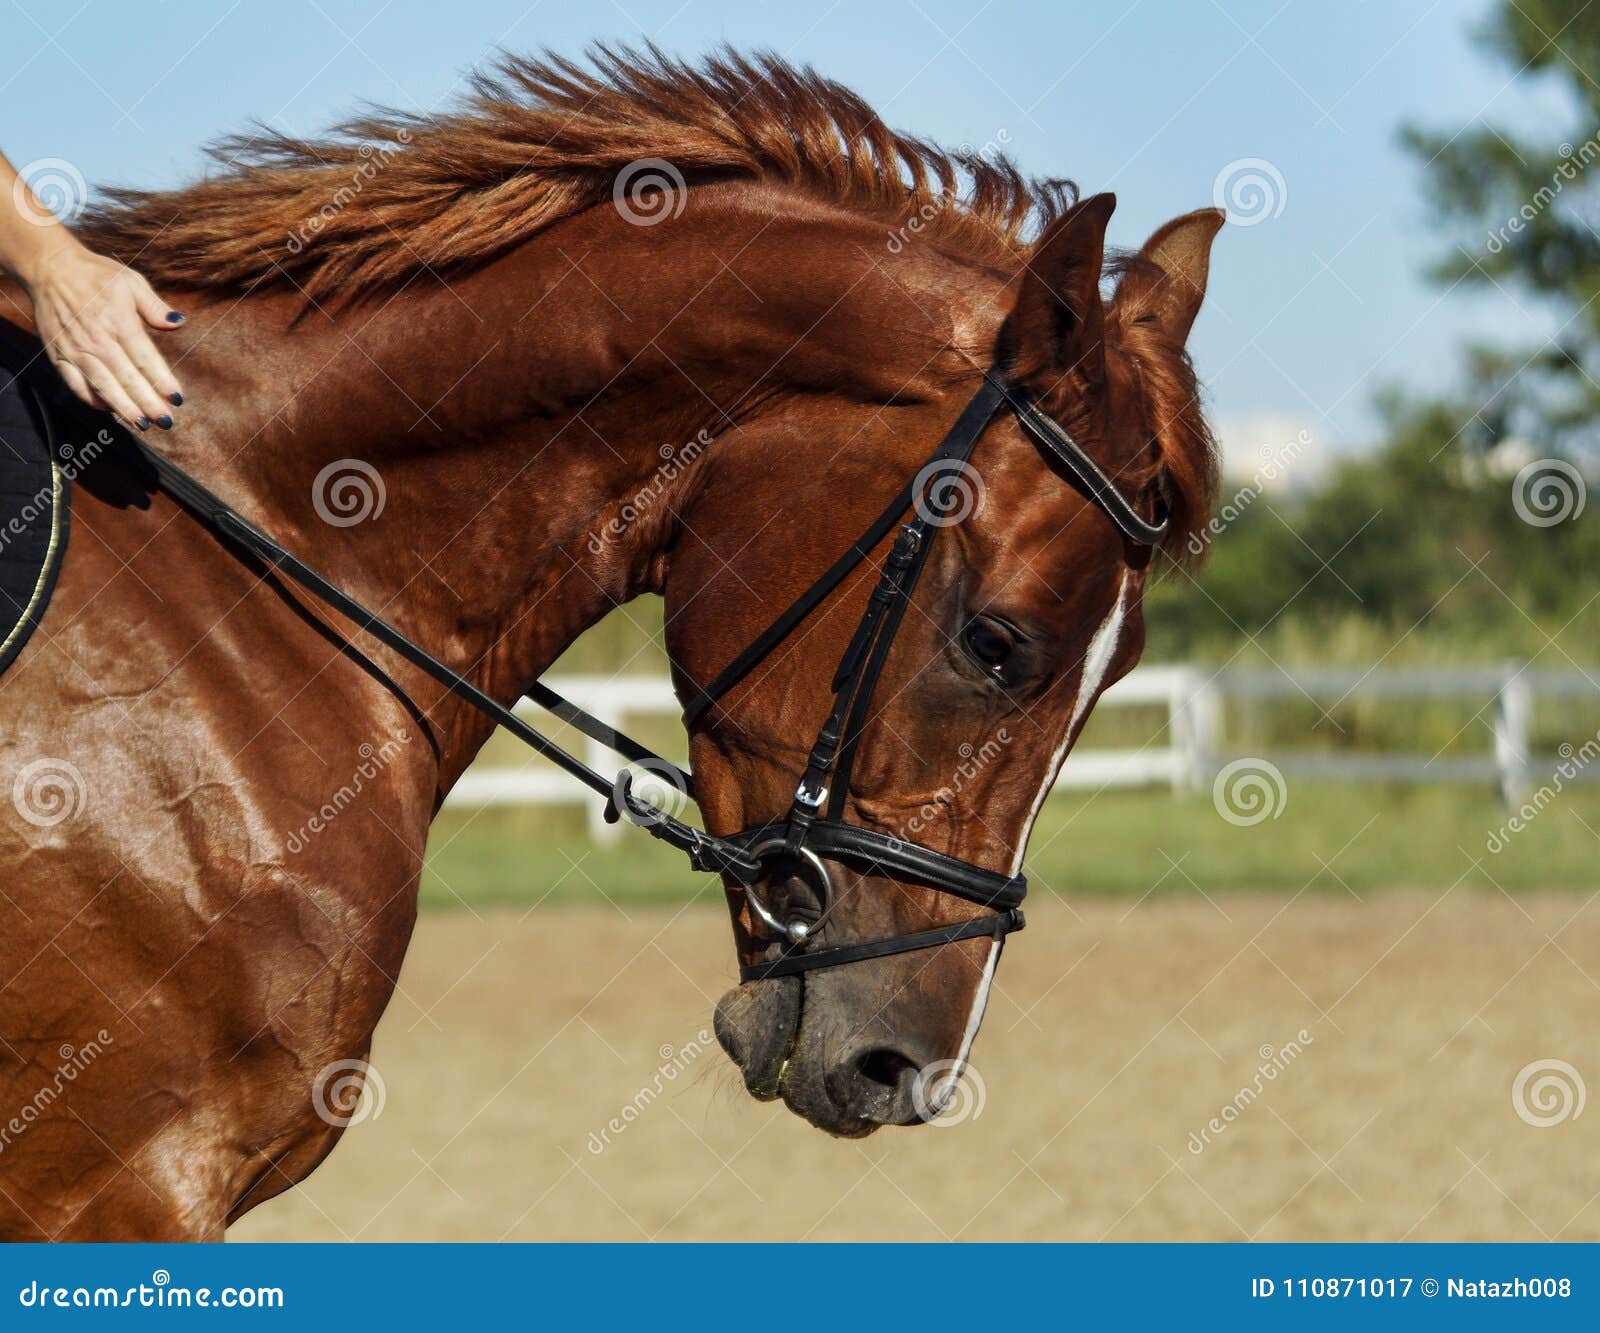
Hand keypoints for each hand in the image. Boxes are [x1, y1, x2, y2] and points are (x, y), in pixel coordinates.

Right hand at [22, 233, 185, 428]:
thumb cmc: (96, 275)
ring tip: (142, 425)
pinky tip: (110, 410)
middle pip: (127, 378)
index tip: (178, 399)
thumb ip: (154, 307)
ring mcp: (76, 349)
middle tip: (166, 422)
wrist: (50, 268)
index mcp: (119, 321)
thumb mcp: (131, 281)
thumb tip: (178, 323)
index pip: (145, 359)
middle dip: (148, 403)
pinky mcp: (58, 355)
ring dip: (123, 408)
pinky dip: (92, 399)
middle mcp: (97, 339)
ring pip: (102, 385)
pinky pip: (75, 384)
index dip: (163, 381)